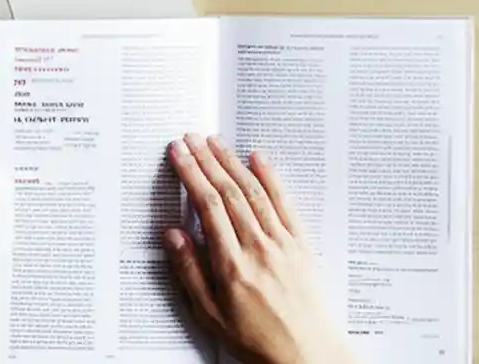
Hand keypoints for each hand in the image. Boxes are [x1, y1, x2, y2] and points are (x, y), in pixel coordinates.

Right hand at [164, 134, 354, 363]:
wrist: (305, 353)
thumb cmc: (255, 339)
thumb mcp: (210, 315)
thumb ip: (189, 272)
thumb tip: (172, 234)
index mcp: (231, 264)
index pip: (206, 205)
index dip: (190, 174)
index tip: (178, 153)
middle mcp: (257, 246)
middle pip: (227, 191)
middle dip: (206, 160)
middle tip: (190, 137)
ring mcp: (282, 242)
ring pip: (253, 191)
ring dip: (232, 162)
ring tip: (215, 141)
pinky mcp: (300, 243)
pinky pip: (284, 202)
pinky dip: (270, 177)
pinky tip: (258, 158)